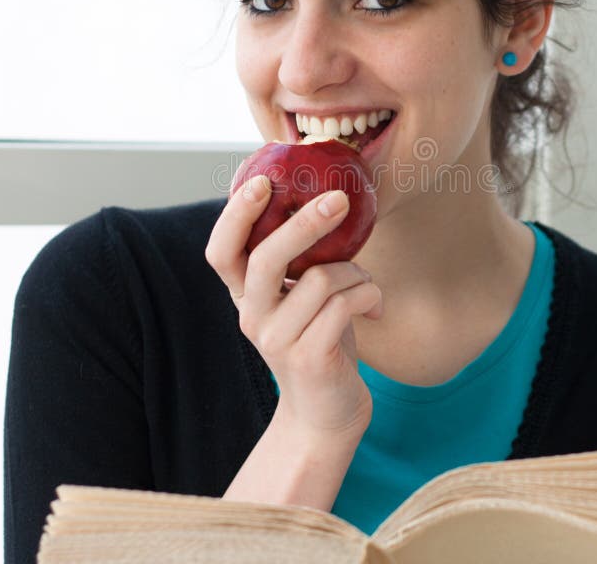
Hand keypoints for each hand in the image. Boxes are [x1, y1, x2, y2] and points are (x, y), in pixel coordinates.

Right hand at [205, 174, 383, 441]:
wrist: (327, 414)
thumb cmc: (321, 341)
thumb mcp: (302, 298)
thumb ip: (301, 261)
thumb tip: (326, 199)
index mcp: (246, 296)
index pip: (221, 251)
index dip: (235, 215)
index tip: (262, 181)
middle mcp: (251, 317)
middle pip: (266, 257)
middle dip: (304, 223)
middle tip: (338, 199)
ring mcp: (276, 341)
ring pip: (320, 278)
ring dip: (356, 273)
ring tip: (366, 286)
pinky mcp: (309, 359)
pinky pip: (344, 304)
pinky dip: (369, 295)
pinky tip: (375, 310)